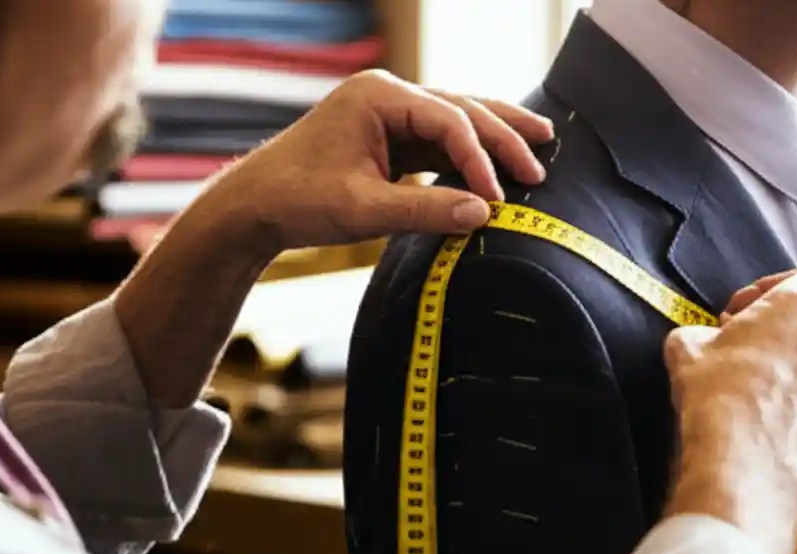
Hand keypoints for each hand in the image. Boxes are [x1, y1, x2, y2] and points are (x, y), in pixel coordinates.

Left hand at [186, 69, 553, 252]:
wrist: (256, 206)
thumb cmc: (300, 201)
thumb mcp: (364, 210)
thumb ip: (425, 209)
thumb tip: (483, 214)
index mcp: (379, 97)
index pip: (449, 120)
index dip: (479, 159)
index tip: (498, 197)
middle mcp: (388, 95)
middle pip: (462, 108)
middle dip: (503, 136)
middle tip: (540, 164)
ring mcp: (390, 113)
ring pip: (457, 117)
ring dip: (496, 134)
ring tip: (541, 141)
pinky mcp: (390, 136)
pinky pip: (441, 138)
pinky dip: (471, 150)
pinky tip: (499, 160)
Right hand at [662, 264, 796, 553]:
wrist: (745, 465)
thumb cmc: (718, 395)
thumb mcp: (687, 347)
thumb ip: (704, 332)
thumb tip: (703, 342)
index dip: (772, 290)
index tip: (745, 313)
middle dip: (795, 333)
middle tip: (756, 354)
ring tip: (779, 393)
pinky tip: (793, 427)